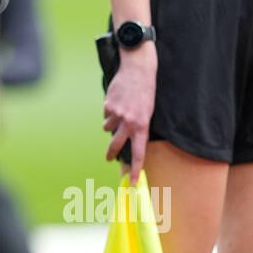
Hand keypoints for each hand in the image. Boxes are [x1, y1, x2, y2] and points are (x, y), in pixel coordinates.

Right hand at [103, 43, 156, 184]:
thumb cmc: (145, 92)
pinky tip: (117, 100)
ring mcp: (117, 114)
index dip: (134, 168)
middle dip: (111, 153)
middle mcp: (129, 122)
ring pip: (108, 127)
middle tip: (109, 158)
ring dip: (111, 123)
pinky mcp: (108, 105)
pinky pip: (106, 113)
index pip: (138, 153)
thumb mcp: (146, 112)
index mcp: (142, 126)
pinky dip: (109, 110)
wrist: (138, 70)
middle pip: (116, 144)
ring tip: (119, 111)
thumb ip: (137, 127)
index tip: (132, 181)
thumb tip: (124, 139)